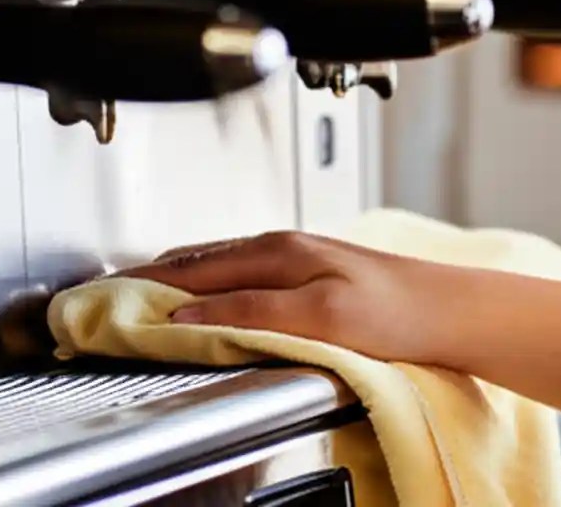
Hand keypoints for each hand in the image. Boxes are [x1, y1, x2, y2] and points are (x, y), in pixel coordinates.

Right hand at [128, 231, 477, 365]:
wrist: (450, 312)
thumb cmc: (396, 310)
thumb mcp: (319, 314)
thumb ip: (252, 310)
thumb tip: (191, 312)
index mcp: (277, 251)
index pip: (193, 267)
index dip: (147, 281)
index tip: (109, 295)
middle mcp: (280, 246)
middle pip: (198, 259)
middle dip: (151, 275)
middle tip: (111, 296)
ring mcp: (293, 257)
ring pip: (216, 263)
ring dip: (178, 278)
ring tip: (144, 296)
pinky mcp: (306, 273)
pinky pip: (238, 273)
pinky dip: (208, 284)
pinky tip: (206, 297)